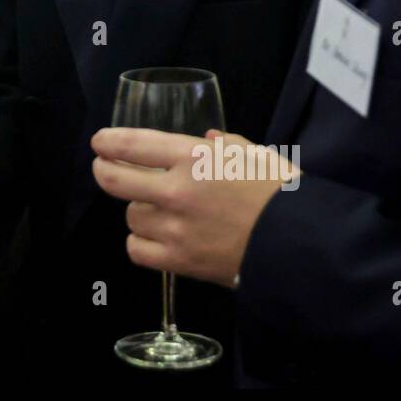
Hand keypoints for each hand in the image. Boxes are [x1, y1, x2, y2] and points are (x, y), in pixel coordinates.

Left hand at [90, 127, 296, 286]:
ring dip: (139, 211)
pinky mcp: (179, 261)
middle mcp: (177, 190)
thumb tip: (210, 139)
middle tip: (104, 169)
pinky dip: (141, 244)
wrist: (300, 244)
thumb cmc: (281, 194)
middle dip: (103, 171)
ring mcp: (175, 228)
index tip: (100, 142)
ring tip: (156, 210)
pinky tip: (154, 239)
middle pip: (114, 180)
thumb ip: (225, 144)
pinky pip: (137, 251)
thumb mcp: (255, 154)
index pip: (133, 144)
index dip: (108, 142)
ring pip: (131, 217)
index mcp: (194, 156)